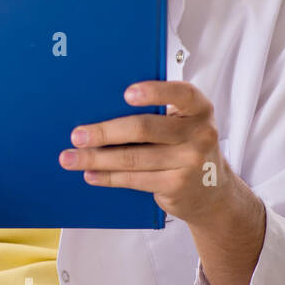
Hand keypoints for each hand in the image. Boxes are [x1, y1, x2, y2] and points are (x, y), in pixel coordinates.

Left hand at [57, 80, 234, 227]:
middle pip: (144, 128)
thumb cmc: (185, 147)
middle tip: (77, 135)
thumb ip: (157, 113)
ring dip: (97, 158)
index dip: (154, 92)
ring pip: (133, 158)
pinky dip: (108, 177)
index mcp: (199, 109)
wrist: (213, 192)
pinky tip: (91, 174)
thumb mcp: (182, 125)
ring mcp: (190, 162)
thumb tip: (101, 109)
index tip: (126, 94)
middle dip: (105, 132)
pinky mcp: (177, 186)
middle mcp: (200, 134)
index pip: (181, 94)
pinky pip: (134, 179)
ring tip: (71, 158)